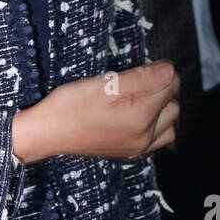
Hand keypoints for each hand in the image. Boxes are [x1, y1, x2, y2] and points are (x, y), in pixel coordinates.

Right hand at [12, 61, 179, 162]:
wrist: (46, 133)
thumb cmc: (72, 104)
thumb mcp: (105, 84)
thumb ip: (142, 78)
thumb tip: (171, 71)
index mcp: (141, 116)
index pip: (170, 86)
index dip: (160, 71)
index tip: (144, 66)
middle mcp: (145, 136)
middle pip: (173, 106)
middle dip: (163, 90)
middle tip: (139, 81)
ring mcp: (137, 148)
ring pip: (169, 126)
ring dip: (162, 111)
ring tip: (143, 99)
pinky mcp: (128, 153)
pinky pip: (156, 140)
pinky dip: (155, 127)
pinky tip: (138, 117)